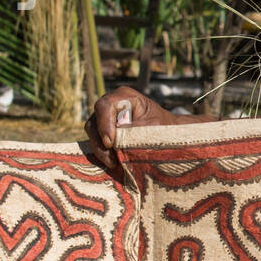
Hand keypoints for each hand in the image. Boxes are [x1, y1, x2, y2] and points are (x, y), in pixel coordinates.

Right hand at [84, 86, 203, 169]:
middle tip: (112, 160)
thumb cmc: (164, 125)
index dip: (104, 124)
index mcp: (125, 96)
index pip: (105, 106)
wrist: (168, 130)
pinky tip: (113, 163)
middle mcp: (112, 104)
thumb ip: (135, 131)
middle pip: (94, 121)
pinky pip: (96, 140)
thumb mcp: (154, 127)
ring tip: (114, 164)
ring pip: (92, 132)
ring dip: (100, 150)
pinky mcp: (104, 129)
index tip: (110, 143)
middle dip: (100, 142)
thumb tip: (117, 141)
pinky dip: (102, 152)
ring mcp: (106, 116)